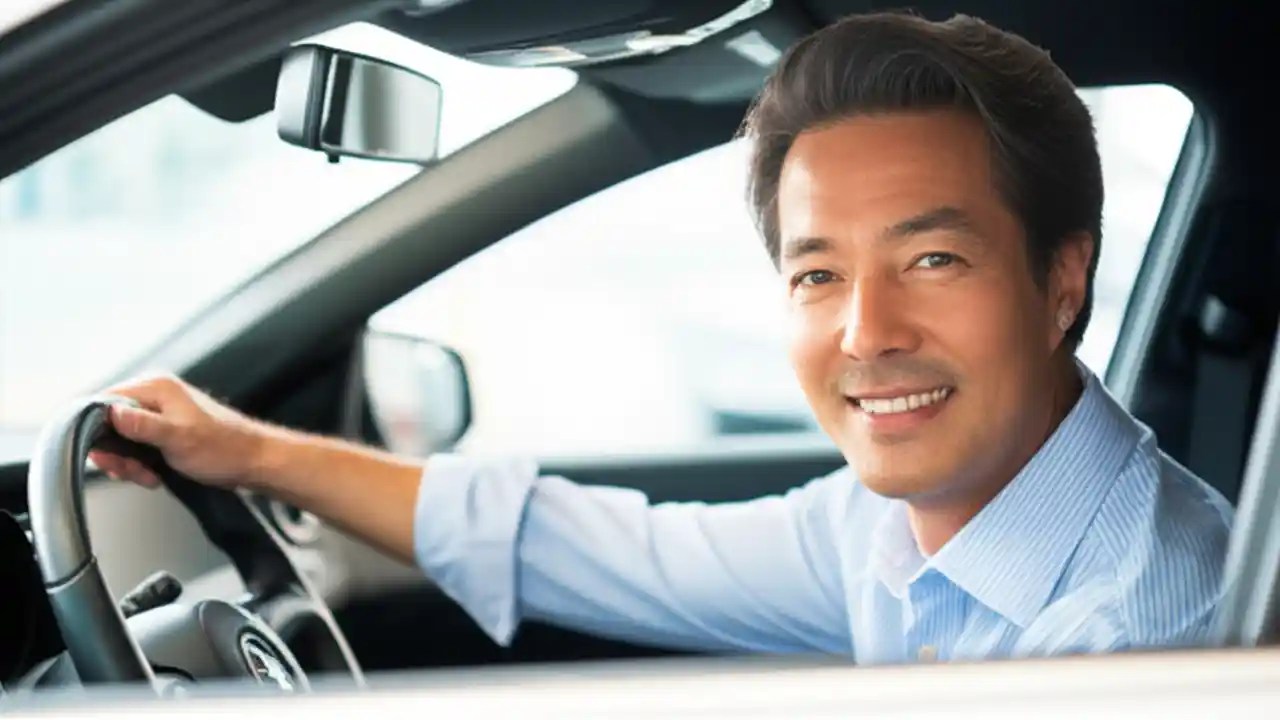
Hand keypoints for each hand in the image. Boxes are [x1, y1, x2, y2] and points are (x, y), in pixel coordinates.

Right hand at [88, 374, 267, 489]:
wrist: (254, 462)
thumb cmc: (223, 448)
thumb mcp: (178, 437)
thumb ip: (142, 425)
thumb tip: (110, 412)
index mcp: (156, 387)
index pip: (105, 400)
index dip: (98, 428)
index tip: (106, 453)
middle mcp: (155, 397)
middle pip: (110, 423)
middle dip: (116, 452)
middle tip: (130, 471)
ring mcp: (160, 415)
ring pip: (123, 440)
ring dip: (129, 463)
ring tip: (147, 475)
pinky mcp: (165, 433)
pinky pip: (138, 449)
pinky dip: (140, 466)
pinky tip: (153, 476)